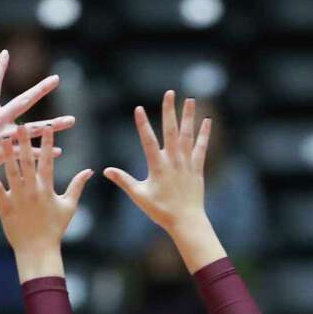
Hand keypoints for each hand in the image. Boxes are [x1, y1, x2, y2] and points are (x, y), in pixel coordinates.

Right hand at [0, 49, 75, 202]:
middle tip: (56, 79)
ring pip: (34, 128)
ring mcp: (5, 137)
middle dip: (41, 89)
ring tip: (71, 121)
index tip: (6, 53)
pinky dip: (44, 152)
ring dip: (54, 124)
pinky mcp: (8, 154)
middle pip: (24, 100)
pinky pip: (30, 153)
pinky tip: (59, 151)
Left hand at [0, 125, 92, 280]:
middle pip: (27, 161)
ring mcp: (18, 198)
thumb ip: (77, 186)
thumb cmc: (54, 229)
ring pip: (11, 172)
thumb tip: (90, 171)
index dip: (48, 143)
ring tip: (4, 139)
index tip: (48, 126)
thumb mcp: (69, 206)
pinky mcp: (5, 207)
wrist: (38, 250)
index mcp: (47, 188)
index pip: (48, 160)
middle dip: (25, 142)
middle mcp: (32, 190)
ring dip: (8, 155)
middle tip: (21, 125)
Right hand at [104, 91, 226, 270]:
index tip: (139, 109)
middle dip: (169, 111)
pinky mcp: (197, 168)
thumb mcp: (139, 195)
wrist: (185, 221)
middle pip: (171, 131)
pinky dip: (204, 134)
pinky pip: (201, 148)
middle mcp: (173, 162)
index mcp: (157, 167)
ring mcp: (186, 164)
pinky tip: (206, 120)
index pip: (148, 141)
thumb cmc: (160, 210)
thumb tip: (106, 171)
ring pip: (188, 136)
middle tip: (169, 93)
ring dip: (188, 117)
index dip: (143, 125)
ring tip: (189, 99)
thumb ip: (123, 180)